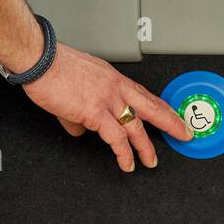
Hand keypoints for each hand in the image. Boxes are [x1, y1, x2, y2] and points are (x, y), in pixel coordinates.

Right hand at [22, 43, 193, 171]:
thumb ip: (81, 110)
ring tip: (151, 161)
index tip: (171, 114)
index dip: (160, 106)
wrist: (40, 59)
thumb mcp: (77, 83)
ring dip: (146, 147)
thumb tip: (79, 129)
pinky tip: (127, 163)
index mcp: (113, 78)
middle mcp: (115, 87)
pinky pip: (116, 138)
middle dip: (170, 122)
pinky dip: (124, 153)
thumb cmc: (53, 66)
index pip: (143, 94)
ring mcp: (107, 100)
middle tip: (184, 133)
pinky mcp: (95, 113)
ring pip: (136, 127)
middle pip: (150, 107)